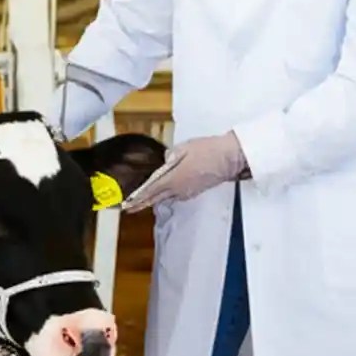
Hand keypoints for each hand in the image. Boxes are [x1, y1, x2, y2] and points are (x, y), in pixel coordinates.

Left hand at [121, 131, 247, 212]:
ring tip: (143, 200)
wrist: (228, 158)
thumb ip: (169, 156)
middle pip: (156, 198)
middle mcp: (178, 189)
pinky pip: (176, 195)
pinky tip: (164, 192)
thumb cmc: (207, 150)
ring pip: (166, 197)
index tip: (127, 205)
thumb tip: (164, 162)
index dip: (138, 198)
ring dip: (154, 199)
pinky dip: (167, 195)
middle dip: (142, 203)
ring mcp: (187, 192)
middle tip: (129, 208)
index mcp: (172, 179)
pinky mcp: (195, 191)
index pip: (150, 190)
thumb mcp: (183, 148)